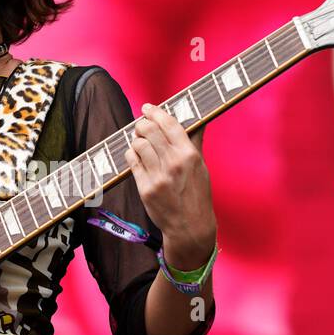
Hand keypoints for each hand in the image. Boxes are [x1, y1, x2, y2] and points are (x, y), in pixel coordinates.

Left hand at [124, 103, 216, 270]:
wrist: (190, 226)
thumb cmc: (197, 195)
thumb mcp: (201, 167)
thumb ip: (195, 142)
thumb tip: (197, 120)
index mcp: (189, 156)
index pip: (169, 124)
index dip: (156, 112)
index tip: (148, 107)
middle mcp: (173, 164)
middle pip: (149, 130)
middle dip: (142, 123)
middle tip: (141, 124)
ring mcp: (158, 176)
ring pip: (138, 144)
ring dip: (136, 138)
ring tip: (139, 140)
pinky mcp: (145, 188)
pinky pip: (132, 161)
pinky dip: (132, 153)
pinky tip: (136, 154)